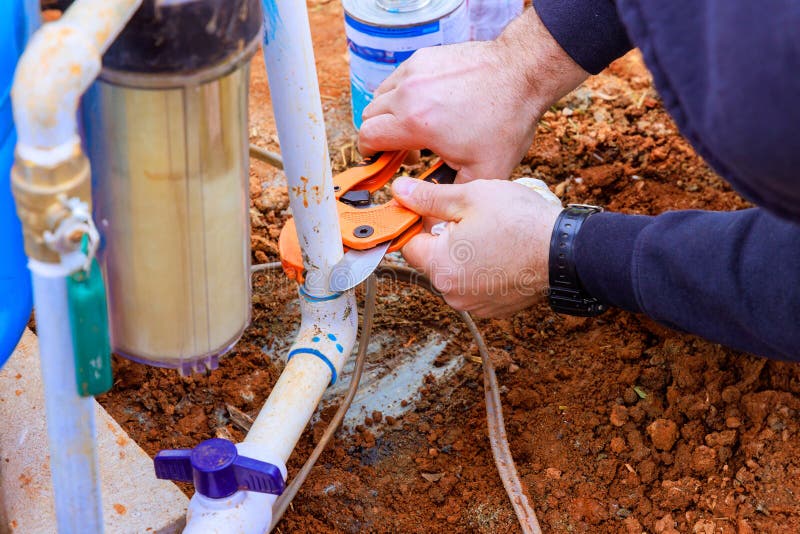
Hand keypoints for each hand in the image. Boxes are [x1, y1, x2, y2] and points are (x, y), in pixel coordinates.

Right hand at [358, 8, 587, 182]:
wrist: (523, 74)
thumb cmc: (506, 121)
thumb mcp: (483, 172)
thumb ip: (449, 197)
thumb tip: (430, 224)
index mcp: (416, 123)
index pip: (367, 138)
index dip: (370, 154)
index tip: (385, 162)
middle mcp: (408, 93)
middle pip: (369, 117)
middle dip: (381, 137)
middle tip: (407, 149)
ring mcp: (414, 71)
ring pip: (380, 96)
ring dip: (390, 115)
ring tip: (417, 127)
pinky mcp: (424, 57)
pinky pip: (398, 79)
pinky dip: (403, 95)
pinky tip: (428, 106)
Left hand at [392, 176, 561, 316]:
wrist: (566, 251)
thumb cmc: (521, 222)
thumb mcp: (470, 197)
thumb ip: (429, 197)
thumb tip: (399, 192)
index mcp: (440, 267)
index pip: (408, 244)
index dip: (418, 222)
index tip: (434, 208)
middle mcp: (452, 293)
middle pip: (431, 260)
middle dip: (443, 239)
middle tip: (470, 218)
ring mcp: (474, 304)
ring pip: (454, 273)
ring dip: (463, 255)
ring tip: (490, 234)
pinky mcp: (494, 308)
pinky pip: (475, 285)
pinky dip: (482, 270)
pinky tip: (501, 252)